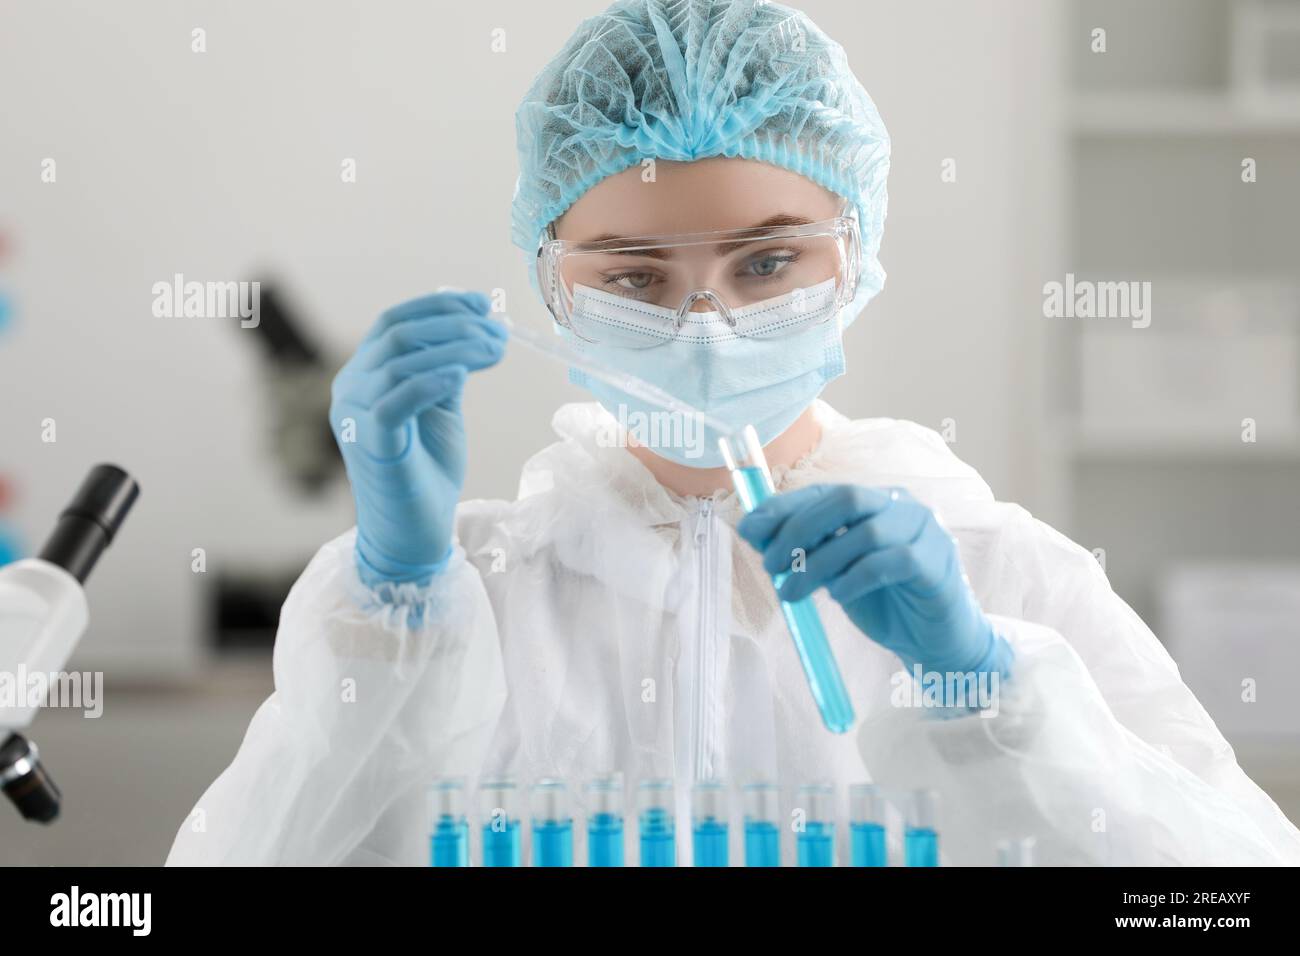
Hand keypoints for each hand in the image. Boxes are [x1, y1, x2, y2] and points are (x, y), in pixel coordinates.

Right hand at [329, 291, 505, 586]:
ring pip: (399, 361)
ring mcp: (353, 414)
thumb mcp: (440, 407)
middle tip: (497, 332)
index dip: (440, 306)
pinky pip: (395, 400)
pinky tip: (460, 376)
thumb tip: (472, 329)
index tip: (484, 306)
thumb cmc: (427, 470)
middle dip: (453, 324)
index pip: (394, 322)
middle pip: (397, 334)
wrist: (414, 531)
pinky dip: (429, 381)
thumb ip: (445, 369)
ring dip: (453, 348)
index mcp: (364, 374)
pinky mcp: (369, 442)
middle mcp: (350, 387)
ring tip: (492, 350)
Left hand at [737, 484, 1007, 677]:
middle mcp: (901, 505)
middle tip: (771, 565)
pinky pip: (889, 562)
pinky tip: (837, 597)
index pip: (824, 492)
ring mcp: (924, 530)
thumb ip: (807, 550)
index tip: (749, 529)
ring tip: (793, 594)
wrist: (936, 641)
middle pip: (845, 499)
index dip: (784, 507)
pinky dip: (854, 578)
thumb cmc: (885, 602)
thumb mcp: (836, 572)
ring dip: (819, 563)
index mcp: (875, 501)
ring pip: (865, 533)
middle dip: (799, 529)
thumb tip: (754, 531)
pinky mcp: (936, 562)